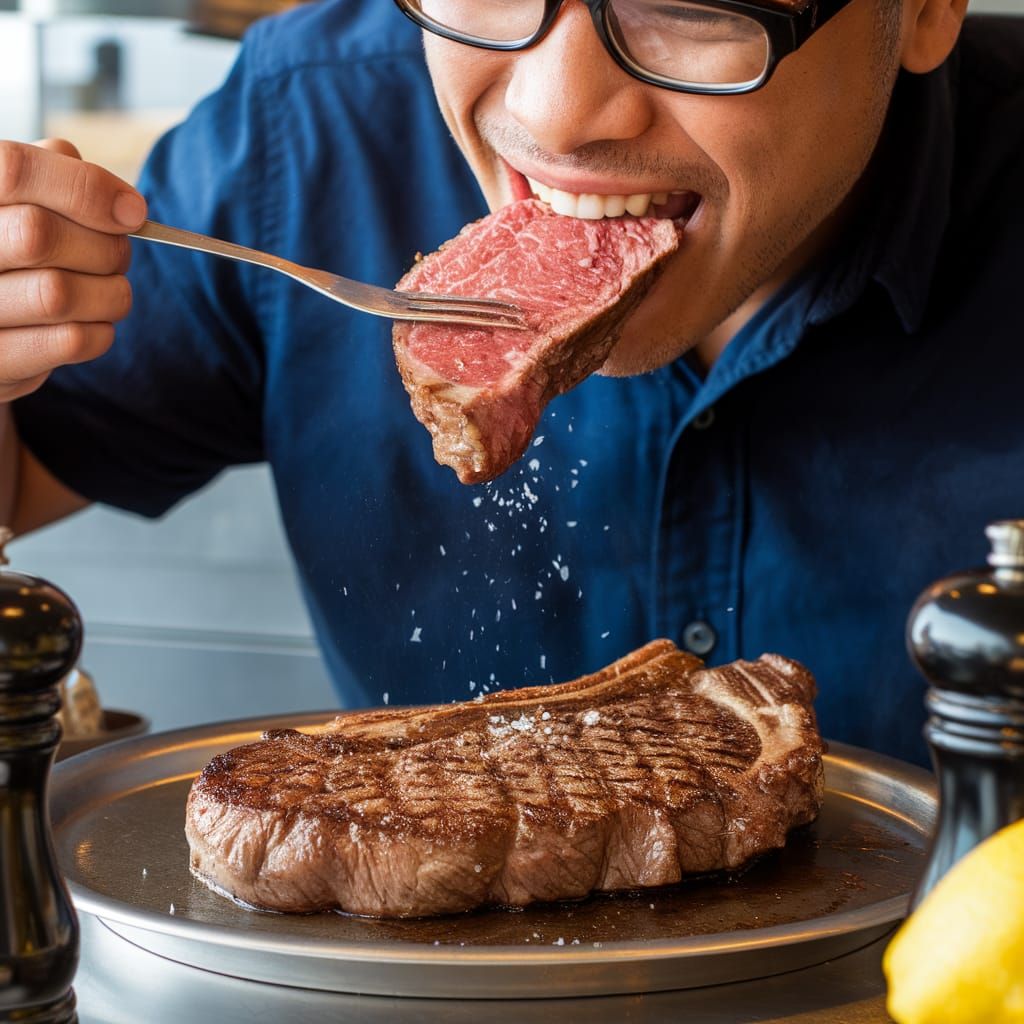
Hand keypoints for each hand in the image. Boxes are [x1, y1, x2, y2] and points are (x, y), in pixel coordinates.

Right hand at [0, 138, 146, 402]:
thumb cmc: (12, 246)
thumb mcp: (23, 197)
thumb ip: (60, 176)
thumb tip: (125, 205)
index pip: (14, 171)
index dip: (86, 189)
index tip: (133, 213)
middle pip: (37, 234)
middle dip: (104, 247)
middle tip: (118, 255)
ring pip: (57, 294)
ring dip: (109, 293)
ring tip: (110, 289)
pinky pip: (69, 341)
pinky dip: (101, 329)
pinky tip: (94, 321)